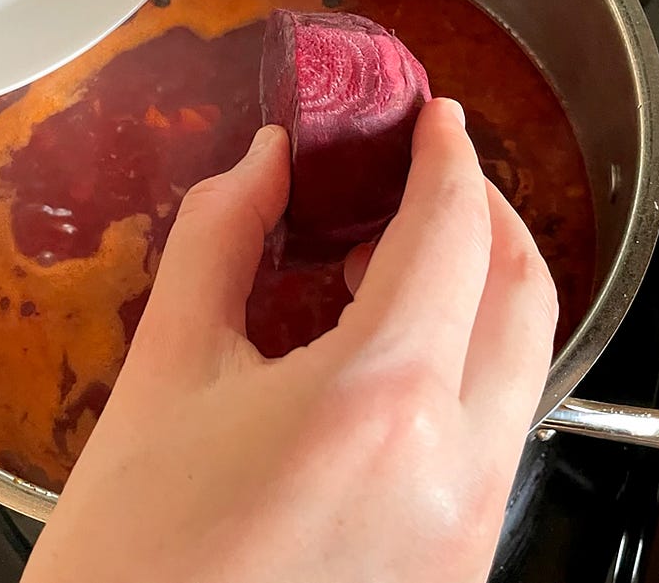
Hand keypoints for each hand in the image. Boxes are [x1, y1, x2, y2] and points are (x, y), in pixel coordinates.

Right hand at [22, 98, 557, 582]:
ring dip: (475, 291)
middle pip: (523, 295)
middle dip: (486, 212)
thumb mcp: (163, 375)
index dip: (448, 158)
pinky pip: (492, 433)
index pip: (452, 236)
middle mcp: (453, 466)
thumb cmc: (135, 562)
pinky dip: (460, 366)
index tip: (434, 120)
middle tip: (427, 174)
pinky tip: (384, 355)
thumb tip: (264, 165)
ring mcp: (470, 527)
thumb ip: (220, 240)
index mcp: (378, 401)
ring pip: (519, 367)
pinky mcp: (462, 565)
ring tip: (386, 262)